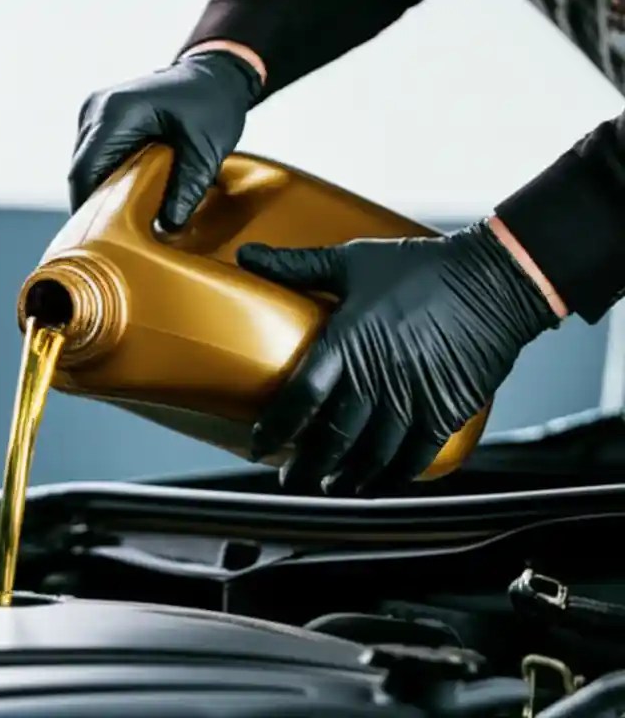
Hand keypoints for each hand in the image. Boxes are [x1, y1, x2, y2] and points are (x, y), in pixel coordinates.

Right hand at [69, 49, 261, 231]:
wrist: (213, 72)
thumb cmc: (211, 102)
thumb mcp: (206, 148)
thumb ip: (187, 188)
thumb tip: (167, 228)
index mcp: (116, 112)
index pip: (84, 171)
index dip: (88, 209)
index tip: (102, 239)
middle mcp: (96, 109)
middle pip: (80, 171)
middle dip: (96, 204)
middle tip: (116, 238)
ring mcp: (94, 112)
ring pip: (84, 167)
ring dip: (101, 192)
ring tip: (123, 220)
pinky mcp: (99, 120)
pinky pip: (93, 158)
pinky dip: (107, 179)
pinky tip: (126, 197)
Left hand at [236, 221, 557, 495]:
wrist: (496, 279)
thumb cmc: (420, 267)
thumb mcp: (353, 261)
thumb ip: (296, 265)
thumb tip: (246, 254)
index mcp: (348, 342)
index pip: (300, 397)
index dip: (276, 428)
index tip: (258, 444)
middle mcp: (377, 377)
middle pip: (332, 438)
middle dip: (306, 467)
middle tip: (290, 482)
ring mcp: (414, 398)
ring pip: (371, 455)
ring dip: (346, 478)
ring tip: (329, 487)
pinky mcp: (446, 410)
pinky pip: (414, 456)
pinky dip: (393, 476)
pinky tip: (377, 482)